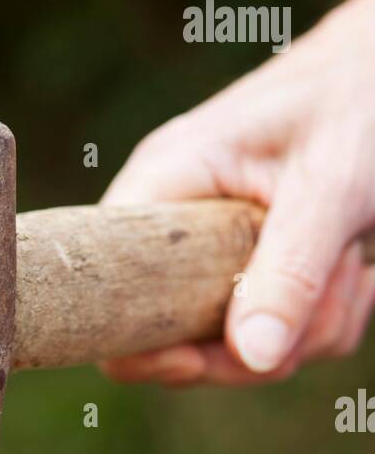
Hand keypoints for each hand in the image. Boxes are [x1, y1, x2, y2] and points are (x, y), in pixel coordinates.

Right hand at [102, 0, 374, 386]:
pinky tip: (357, 269)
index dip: (137, 344)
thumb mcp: (328, 186)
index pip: (104, 290)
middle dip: (258, 346)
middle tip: (328, 294)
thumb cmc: (357, 95)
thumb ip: (290, 271)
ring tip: (354, 262)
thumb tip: (254, 358)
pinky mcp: (256, 271)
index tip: (196, 357)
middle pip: (174, 341)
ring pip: (240, 349)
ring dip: (311, 328)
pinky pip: (279, 339)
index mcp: (163, 185)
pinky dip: (326, 321)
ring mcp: (215, 254)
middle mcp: (176, 225)